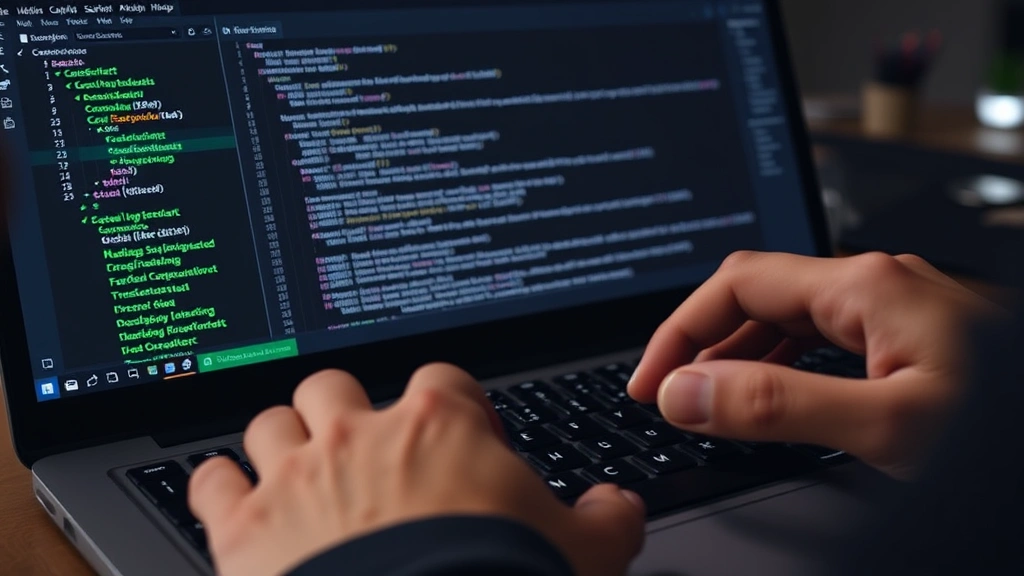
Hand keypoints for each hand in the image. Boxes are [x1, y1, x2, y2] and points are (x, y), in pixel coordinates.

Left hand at [189, 364, 644, 575]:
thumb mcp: (583, 551)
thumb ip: (606, 518)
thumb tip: (619, 509)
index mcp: (438, 423)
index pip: (441, 379)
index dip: (452, 408)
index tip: (459, 441)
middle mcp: (360, 435)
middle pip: (336, 386)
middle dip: (347, 412)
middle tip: (365, 449)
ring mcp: (296, 477)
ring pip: (270, 423)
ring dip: (283, 443)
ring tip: (299, 473)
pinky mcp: (245, 530)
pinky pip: (210, 480)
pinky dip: (220, 487)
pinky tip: (235, 504)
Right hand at [628, 251, 997, 478]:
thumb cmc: (1007, 420)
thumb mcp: (887, 423)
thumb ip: (779, 406)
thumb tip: (685, 392)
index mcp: (861, 286)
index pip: (734, 284)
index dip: (677, 330)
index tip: (648, 382)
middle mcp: (874, 283)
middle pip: (757, 294)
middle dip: (701, 342)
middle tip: (669, 396)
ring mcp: (895, 306)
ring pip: (790, 315)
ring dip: (738, 354)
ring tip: (709, 398)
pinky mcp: (911, 333)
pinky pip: (823, 335)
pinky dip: (781, 362)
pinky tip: (778, 392)